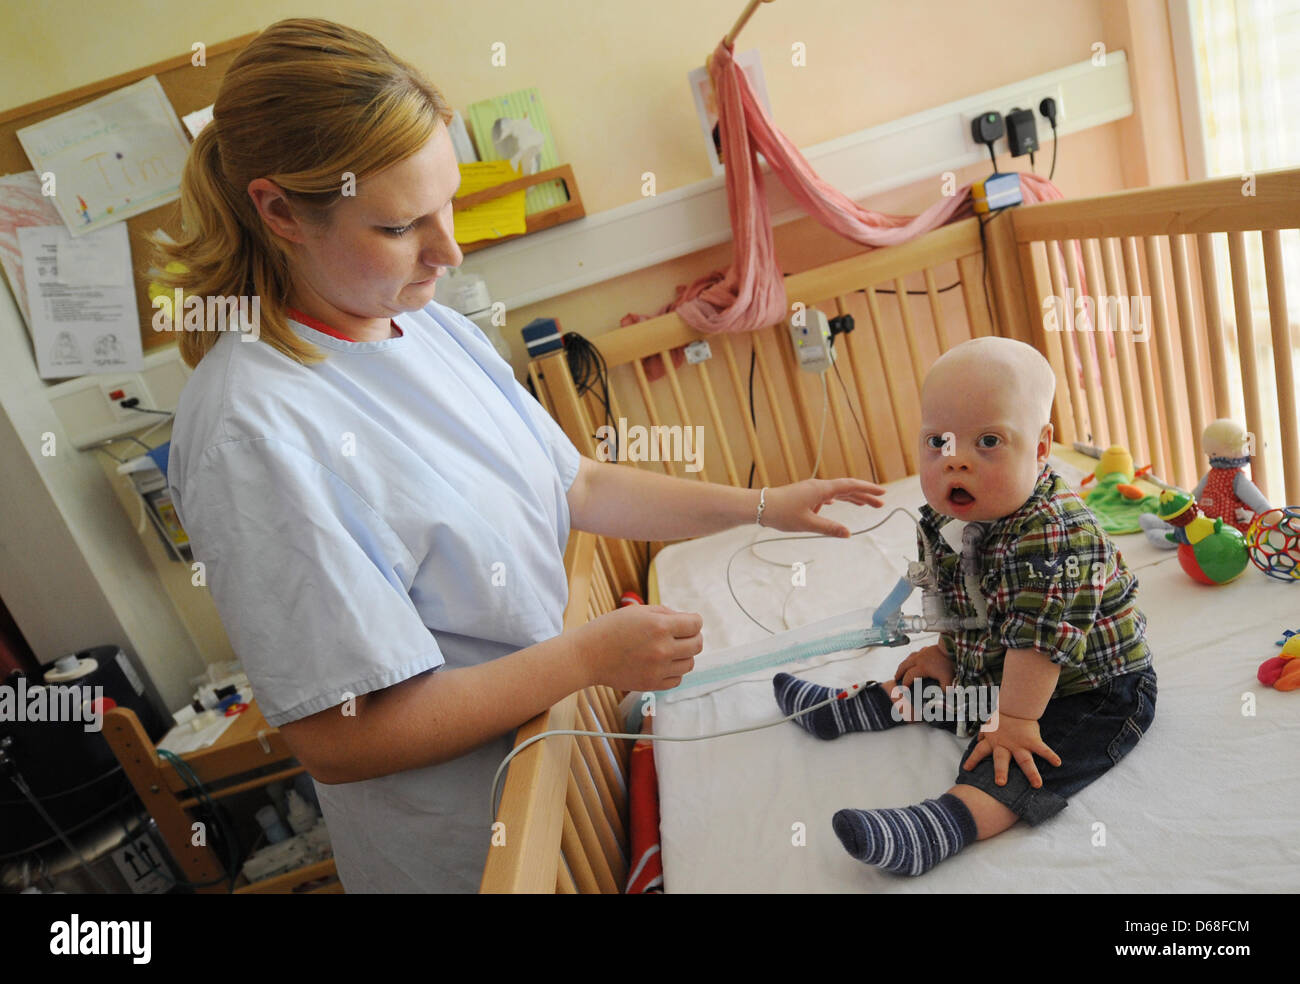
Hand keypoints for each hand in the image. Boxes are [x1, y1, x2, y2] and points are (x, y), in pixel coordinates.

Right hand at [574, 604, 702, 691]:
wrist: (587, 656)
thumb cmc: (610, 629)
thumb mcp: (638, 611)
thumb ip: (666, 614)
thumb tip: (688, 621)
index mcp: (660, 626)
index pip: (696, 624)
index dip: (693, 620)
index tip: (686, 621)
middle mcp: (663, 649)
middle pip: (697, 645)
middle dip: (692, 637)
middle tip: (681, 635)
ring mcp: (658, 669)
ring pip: (690, 664)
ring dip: (684, 655)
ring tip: (669, 649)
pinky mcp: (652, 685)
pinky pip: (677, 679)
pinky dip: (674, 671)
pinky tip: (661, 663)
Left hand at [761, 478, 885, 537]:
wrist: (760, 506)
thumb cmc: (781, 513)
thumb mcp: (807, 524)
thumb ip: (829, 528)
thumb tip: (847, 533)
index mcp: (821, 490)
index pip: (850, 486)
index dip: (867, 489)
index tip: (882, 493)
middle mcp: (818, 487)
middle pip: (847, 488)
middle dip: (864, 495)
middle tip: (880, 504)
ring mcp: (811, 490)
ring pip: (837, 492)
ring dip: (851, 497)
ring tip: (865, 504)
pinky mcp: (805, 495)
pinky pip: (826, 495)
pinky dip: (836, 499)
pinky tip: (836, 503)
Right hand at [893, 643, 954, 690]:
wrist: (952, 647)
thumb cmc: (949, 662)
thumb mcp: (947, 678)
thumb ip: (945, 688)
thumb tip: (944, 695)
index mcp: (922, 667)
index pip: (909, 676)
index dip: (905, 683)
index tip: (903, 688)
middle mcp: (919, 659)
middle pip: (904, 665)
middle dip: (899, 672)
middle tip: (896, 678)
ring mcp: (922, 653)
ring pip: (908, 658)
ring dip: (904, 664)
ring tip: (902, 668)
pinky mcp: (926, 649)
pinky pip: (916, 653)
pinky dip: (912, 657)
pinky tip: (915, 659)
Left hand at [963, 711, 1061, 787]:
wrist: (1016, 705)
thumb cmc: (1002, 716)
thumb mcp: (989, 724)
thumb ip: (984, 734)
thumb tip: (977, 739)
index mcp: (993, 741)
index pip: (980, 750)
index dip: (973, 759)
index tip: (967, 769)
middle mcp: (1005, 745)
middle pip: (1001, 759)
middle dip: (1000, 771)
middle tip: (1000, 783)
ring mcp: (1020, 745)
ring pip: (1025, 760)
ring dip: (1031, 772)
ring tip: (1037, 785)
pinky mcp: (1033, 742)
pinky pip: (1043, 749)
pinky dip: (1050, 755)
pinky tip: (1058, 763)